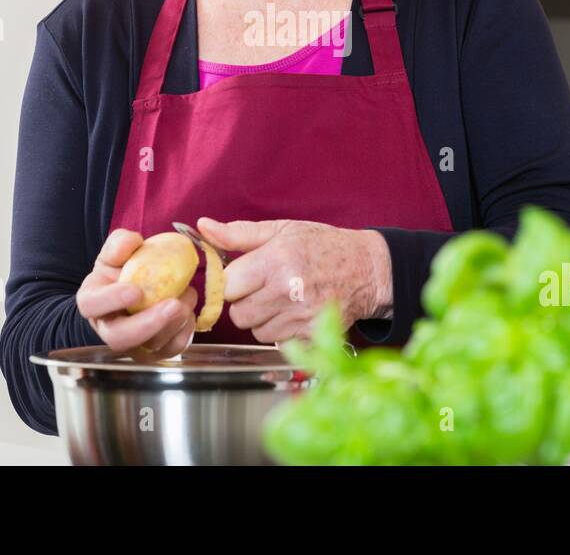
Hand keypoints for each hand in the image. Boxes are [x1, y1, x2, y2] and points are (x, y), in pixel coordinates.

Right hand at [75, 229, 197, 360]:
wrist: (139, 285)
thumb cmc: (123, 269)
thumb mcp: (117, 251)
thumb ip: (120, 243)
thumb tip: (131, 243)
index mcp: (93, 300)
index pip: (91, 305)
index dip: (112, 300)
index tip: (136, 290)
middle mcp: (108, 328)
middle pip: (119, 338)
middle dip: (148, 324)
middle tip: (173, 305)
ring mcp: (132, 344)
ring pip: (149, 346)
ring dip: (174, 323)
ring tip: (188, 296)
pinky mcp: (154, 351)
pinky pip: (171, 349)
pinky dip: (185, 332)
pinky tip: (189, 312)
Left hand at [196, 217, 391, 344]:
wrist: (366, 269)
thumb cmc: (322, 245)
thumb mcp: (282, 230)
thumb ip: (239, 233)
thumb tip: (202, 227)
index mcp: (275, 261)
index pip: (228, 286)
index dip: (233, 282)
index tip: (244, 276)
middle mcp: (287, 291)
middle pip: (238, 314)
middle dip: (246, 303)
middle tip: (264, 289)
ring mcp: (301, 317)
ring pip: (256, 331)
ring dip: (263, 320)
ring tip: (282, 301)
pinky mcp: (313, 336)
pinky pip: (278, 343)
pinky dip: (282, 332)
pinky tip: (295, 314)